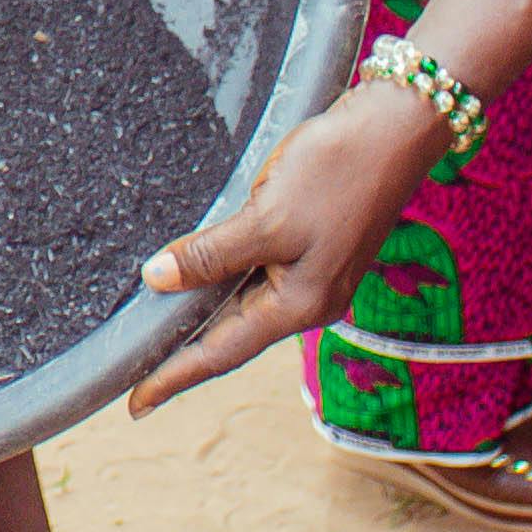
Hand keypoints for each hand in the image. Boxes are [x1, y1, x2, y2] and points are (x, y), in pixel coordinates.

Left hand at [125, 78, 449, 413]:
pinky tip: (197, 276)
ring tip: (156, 333)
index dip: (175, 377)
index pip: (221, 352)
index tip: (136, 405)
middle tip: (135, 374)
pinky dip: (222, 281)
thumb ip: (210, 254)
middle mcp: (309, 300)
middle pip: (232, 335)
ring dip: (201, 316)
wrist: (397, 126)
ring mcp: (314, 274)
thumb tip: (156, 279)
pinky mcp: (313, 245)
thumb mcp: (266, 216)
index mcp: (300, 305)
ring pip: (242, 303)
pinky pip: (256, 274)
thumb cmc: (338, 170)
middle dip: (184, 353)